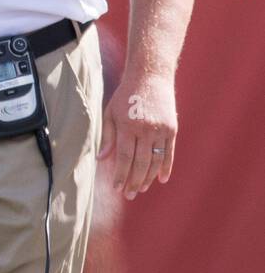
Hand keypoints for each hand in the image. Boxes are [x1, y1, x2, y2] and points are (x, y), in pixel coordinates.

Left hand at [97, 70, 176, 198]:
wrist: (150, 77)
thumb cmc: (126, 95)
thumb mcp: (111, 112)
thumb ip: (108, 136)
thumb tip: (101, 159)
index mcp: (128, 126)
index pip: (124, 157)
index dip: (120, 174)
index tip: (116, 188)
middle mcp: (146, 129)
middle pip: (140, 163)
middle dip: (134, 181)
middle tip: (129, 195)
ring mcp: (161, 129)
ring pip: (155, 160)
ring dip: (148, 177)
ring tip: (141, 189)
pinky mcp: (171, 129)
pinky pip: (169, 153)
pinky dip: (166, 167)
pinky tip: (161, 179)